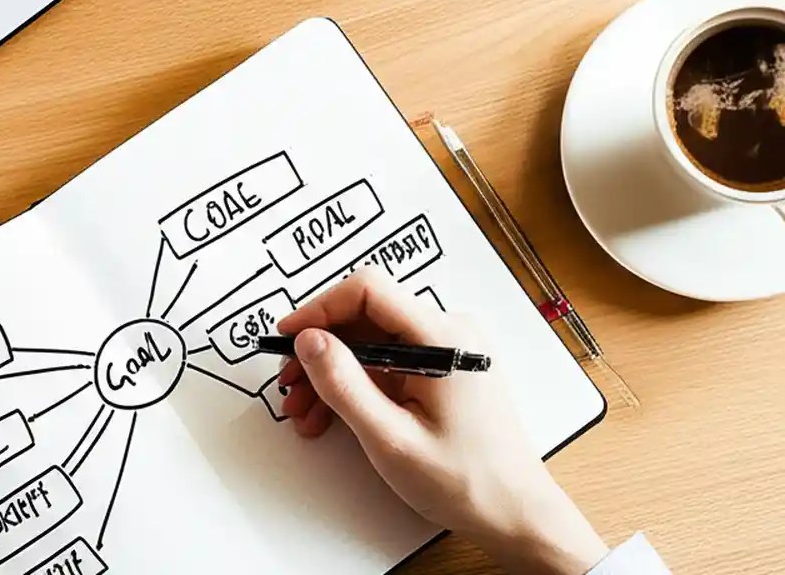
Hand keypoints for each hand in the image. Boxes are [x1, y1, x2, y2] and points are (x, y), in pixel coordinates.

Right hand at [276, 269, 607, 574]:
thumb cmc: (467, 482)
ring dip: (333, 372)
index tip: (288, 337)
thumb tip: (308, 340)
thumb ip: (344, 384)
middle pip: (365, 316)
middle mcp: (450, 332)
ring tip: (307, 413)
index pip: (369, 290)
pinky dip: (357, 383)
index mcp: (444, 338)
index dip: (319, 309)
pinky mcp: (444, 367)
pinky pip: (388, 360)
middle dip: (320, 351)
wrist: (515, 512)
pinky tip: (334, 415)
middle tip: (290, 386)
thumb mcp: (391, 438)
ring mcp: (449, 349)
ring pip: (371, 341)